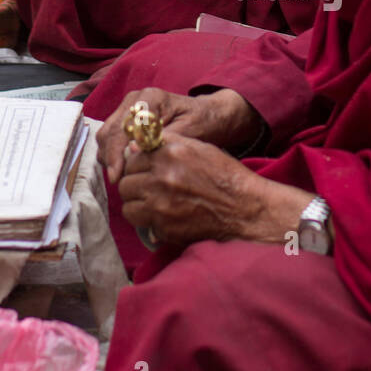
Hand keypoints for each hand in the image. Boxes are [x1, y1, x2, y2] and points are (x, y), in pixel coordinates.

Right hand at [98, 87, 261, 183]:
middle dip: (109, 157)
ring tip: (120, 177)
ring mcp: (129, 108)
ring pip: (106, 134)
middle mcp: (135, 100)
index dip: (116, 152)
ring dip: (109, 156)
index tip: (117, 176)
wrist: (209, 115)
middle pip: (110, 129)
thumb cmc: (204, 122)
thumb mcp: (190, 131)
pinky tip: (123, 169)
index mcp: (150, 99)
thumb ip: (163, 140)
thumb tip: (134, 151)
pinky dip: (112, 154)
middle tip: (117, 181)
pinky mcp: (128, 119)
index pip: (123, 126)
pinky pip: (111, 137)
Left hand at [118, 132, 310, 245]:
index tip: (142, 171)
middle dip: (133, 185)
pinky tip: (160, 216)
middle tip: (145, 188)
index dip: (136, 166)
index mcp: (169, 153)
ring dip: (136, 204)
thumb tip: (132, 147)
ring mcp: (162, 204)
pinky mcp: (165, 226)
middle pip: (125, 183)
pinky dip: (146, 221)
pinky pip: (140, 223)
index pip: (131, 159)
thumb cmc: (223, 175)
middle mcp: (162, 177)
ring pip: (127, 205)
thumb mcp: (196, 147)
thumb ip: (163, 144)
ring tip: (150, 203)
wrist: (245, 208)